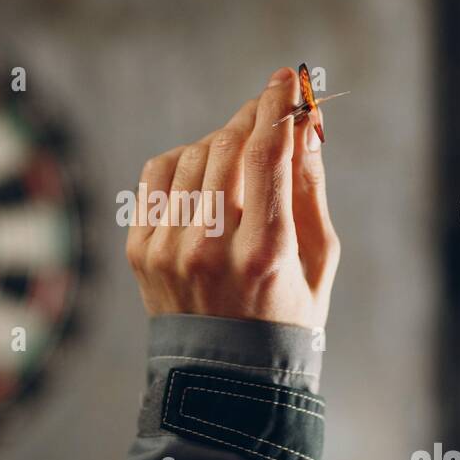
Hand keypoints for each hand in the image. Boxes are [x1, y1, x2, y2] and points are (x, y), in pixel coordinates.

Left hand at [126, 67, 339, 329]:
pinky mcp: (140, 252)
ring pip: (190, 157)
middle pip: (226, 148)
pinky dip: (181, 164)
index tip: (286, 80)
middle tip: (268, 113)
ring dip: (218, 143)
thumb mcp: (319, 259)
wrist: (226, 379)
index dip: (278, 106)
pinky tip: (202, 178)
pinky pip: (156, 177)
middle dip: (250, 120)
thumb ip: (309, 187)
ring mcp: (168, 251)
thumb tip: (305, 124)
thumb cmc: (287, 315)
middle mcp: (210, 249)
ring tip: (239, 158)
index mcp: (264, 254)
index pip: (267, 154)